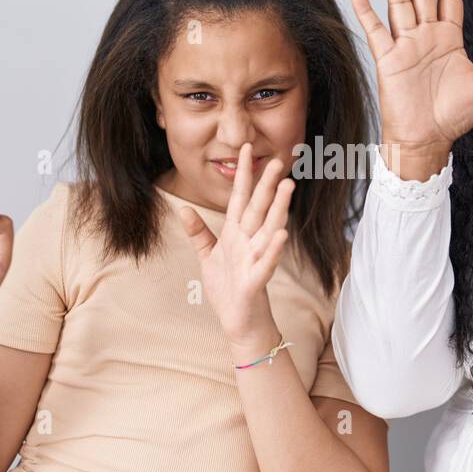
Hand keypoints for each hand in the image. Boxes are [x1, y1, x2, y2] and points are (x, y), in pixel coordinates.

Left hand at [175, 142, 293, 342]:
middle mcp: (248, 243)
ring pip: (267, 229)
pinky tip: (281, 235)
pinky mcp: (255, 281)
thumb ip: (198, 232)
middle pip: (258, 208)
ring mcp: (254, 260)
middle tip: (278, 160)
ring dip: (278, 209)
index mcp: (235, 234)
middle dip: (267, 184)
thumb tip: (183, 208)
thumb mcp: (207, 257)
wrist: (239, 323)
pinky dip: (272, 250)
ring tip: (288, 186)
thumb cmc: (227, 290)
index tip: (244, 148)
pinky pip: (265, 263)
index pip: (240, 198)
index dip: (243, 174)